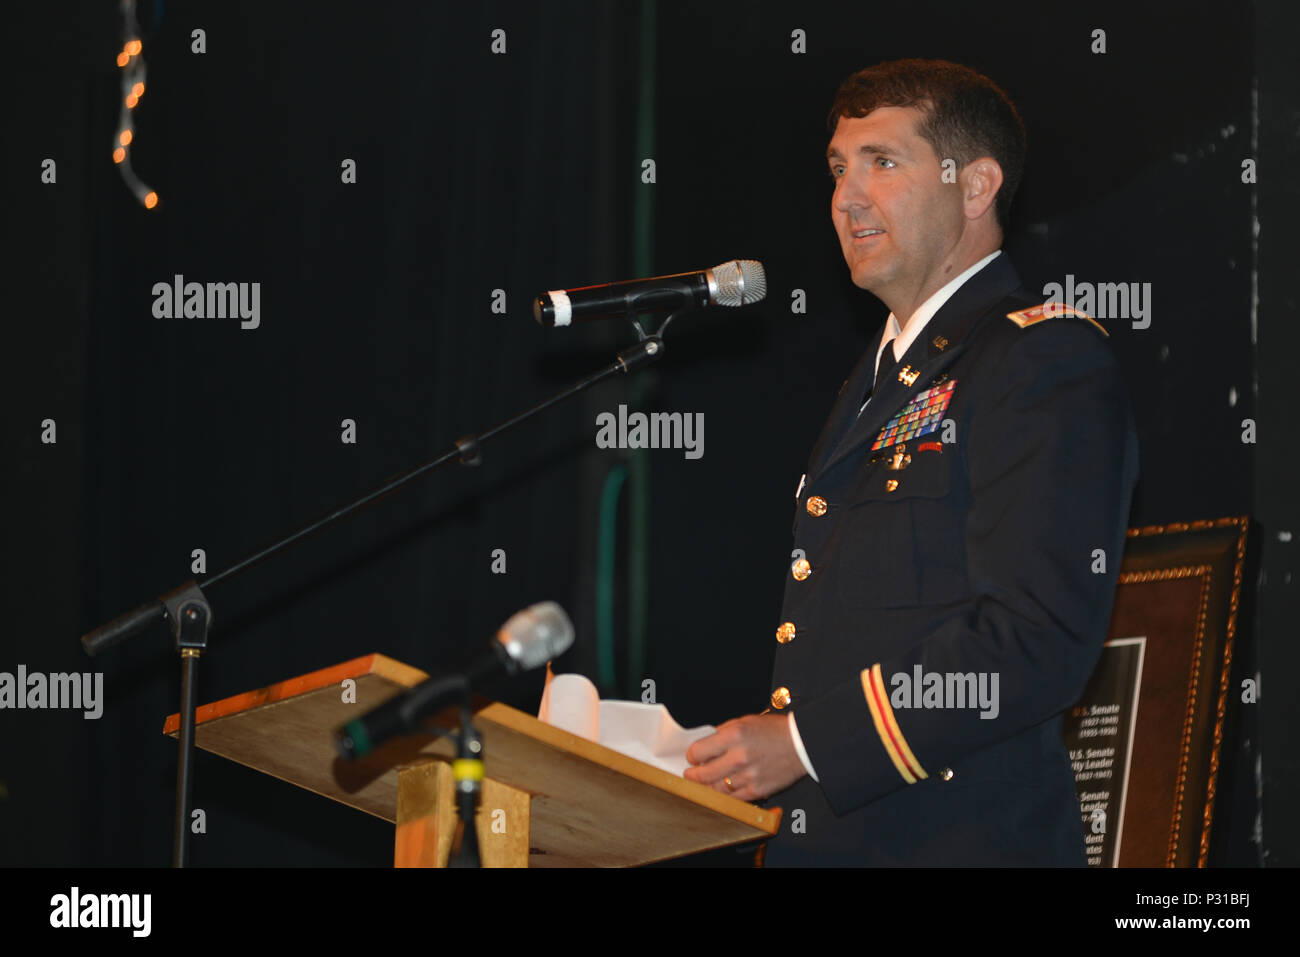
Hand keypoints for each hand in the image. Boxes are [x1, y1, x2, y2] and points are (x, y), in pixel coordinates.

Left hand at [683, 713, 806, 801]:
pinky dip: (724, 795)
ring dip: (706, 787)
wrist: (802, 744)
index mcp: (734, 735)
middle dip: (693, 775)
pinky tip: (722, 789)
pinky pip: (733, 799)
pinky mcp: (757, 790)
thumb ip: (722, 733)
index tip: (693, 757)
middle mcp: (739, 757)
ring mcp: (748, 776)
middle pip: (703, 774)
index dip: (692, 755)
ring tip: (705, 782)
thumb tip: (704, 746)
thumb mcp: (744, 721)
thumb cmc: (774, 730)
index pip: (698, 752)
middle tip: (691, 774)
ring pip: (716, 789)